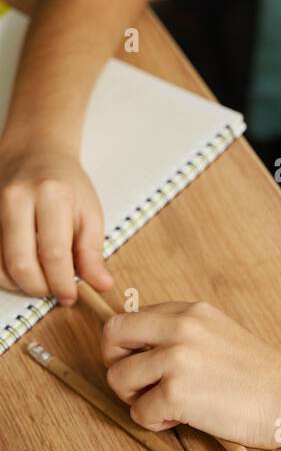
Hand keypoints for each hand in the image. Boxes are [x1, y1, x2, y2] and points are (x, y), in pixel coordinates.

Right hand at [0, 145, 112, 303]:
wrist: (35, 153)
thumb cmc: (67, 185)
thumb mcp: (89, 211)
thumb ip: (92, 250)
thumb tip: (101, 285)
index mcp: (52, 195)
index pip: (53, 253)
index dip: (61, 283)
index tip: (69, 296)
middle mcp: (17, 199)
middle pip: (20, 262)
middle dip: (38, 288)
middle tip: (53, 291)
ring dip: (19, 284)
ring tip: (39, 281)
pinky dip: (3, 274)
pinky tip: (20, 272)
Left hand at [102, 300, 280, 448]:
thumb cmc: (259, 375)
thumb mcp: (217, 334)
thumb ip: (181, 333)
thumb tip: (139, 349)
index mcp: (190, 310)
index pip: (130, 318)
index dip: (128, 347)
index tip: (145, 365)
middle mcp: (181, 326)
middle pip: (112, 335)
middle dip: (117, 364)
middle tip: (140, 385)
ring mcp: (177, 358)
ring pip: (118, 377)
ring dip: (135, 398)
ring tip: (166, 406)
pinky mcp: (176, 392)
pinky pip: (139, 412)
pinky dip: (155, 422)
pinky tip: (182, 419)